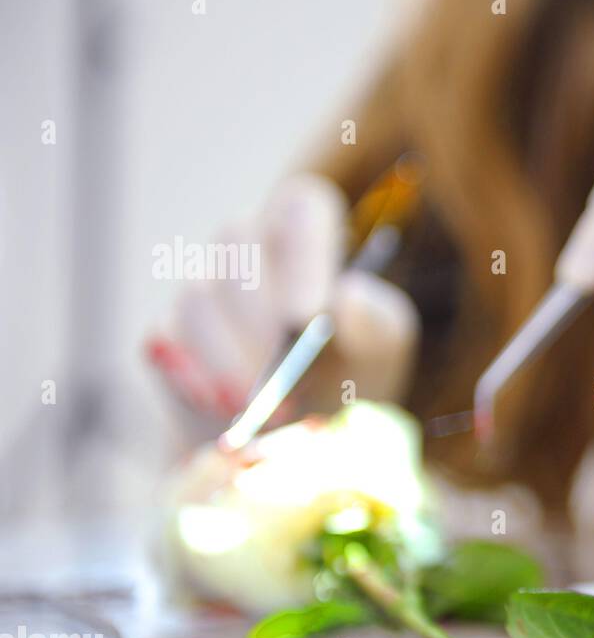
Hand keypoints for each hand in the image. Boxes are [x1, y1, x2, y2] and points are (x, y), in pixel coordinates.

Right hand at [151, 174, 418, 429]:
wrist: (304, 429)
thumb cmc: (351, 366)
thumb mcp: (382, 344)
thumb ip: (372, 321)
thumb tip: (345, 298)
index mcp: (308, 227)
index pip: (302, 208)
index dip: (303, 259)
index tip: (308, 318)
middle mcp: (247, 242)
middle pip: (236, 246)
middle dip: (261, 320)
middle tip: (286, 380)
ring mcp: (201, 284)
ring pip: (197, 299)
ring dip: (231, 362)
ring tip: (267, 412)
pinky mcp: (167, 332)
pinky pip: (167, 344)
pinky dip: (197, 384)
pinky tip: (228, 413)